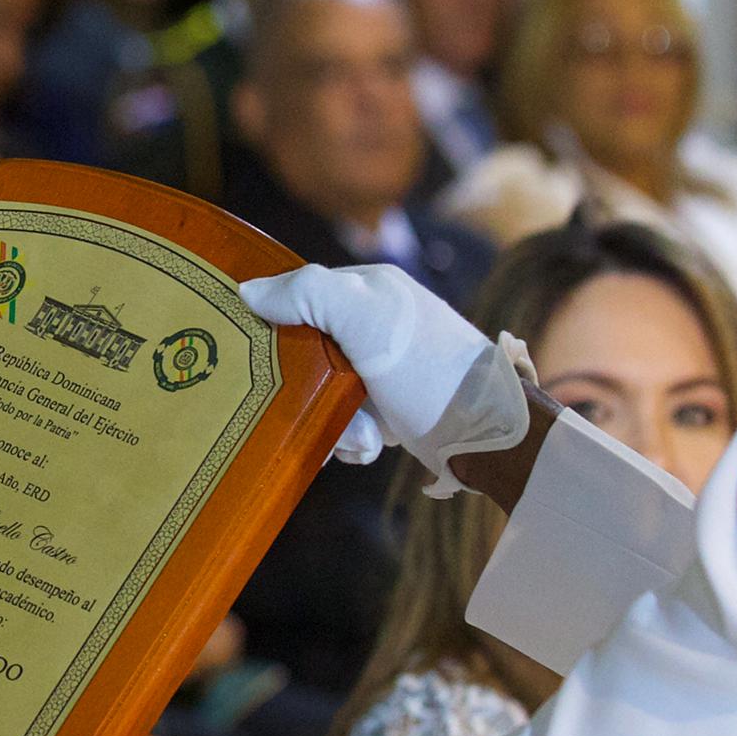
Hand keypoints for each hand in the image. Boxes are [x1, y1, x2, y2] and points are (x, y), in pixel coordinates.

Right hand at [237, 265, 538, 496]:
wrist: (488, 436)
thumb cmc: (428, 369)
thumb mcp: (367, 319)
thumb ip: (309, 294)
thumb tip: (248, 291)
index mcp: (371, 289)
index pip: (301, 294)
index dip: (275, 321)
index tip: (252, 352)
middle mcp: (376, 324)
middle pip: (306, 350)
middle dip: (302, 387)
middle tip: (306, 409)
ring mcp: (384, 368)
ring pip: (322, 392)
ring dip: (331, 421)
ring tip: (357, 437)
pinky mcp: (391, 407)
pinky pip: (345, 420)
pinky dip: (350, 439)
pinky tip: (368, 446)